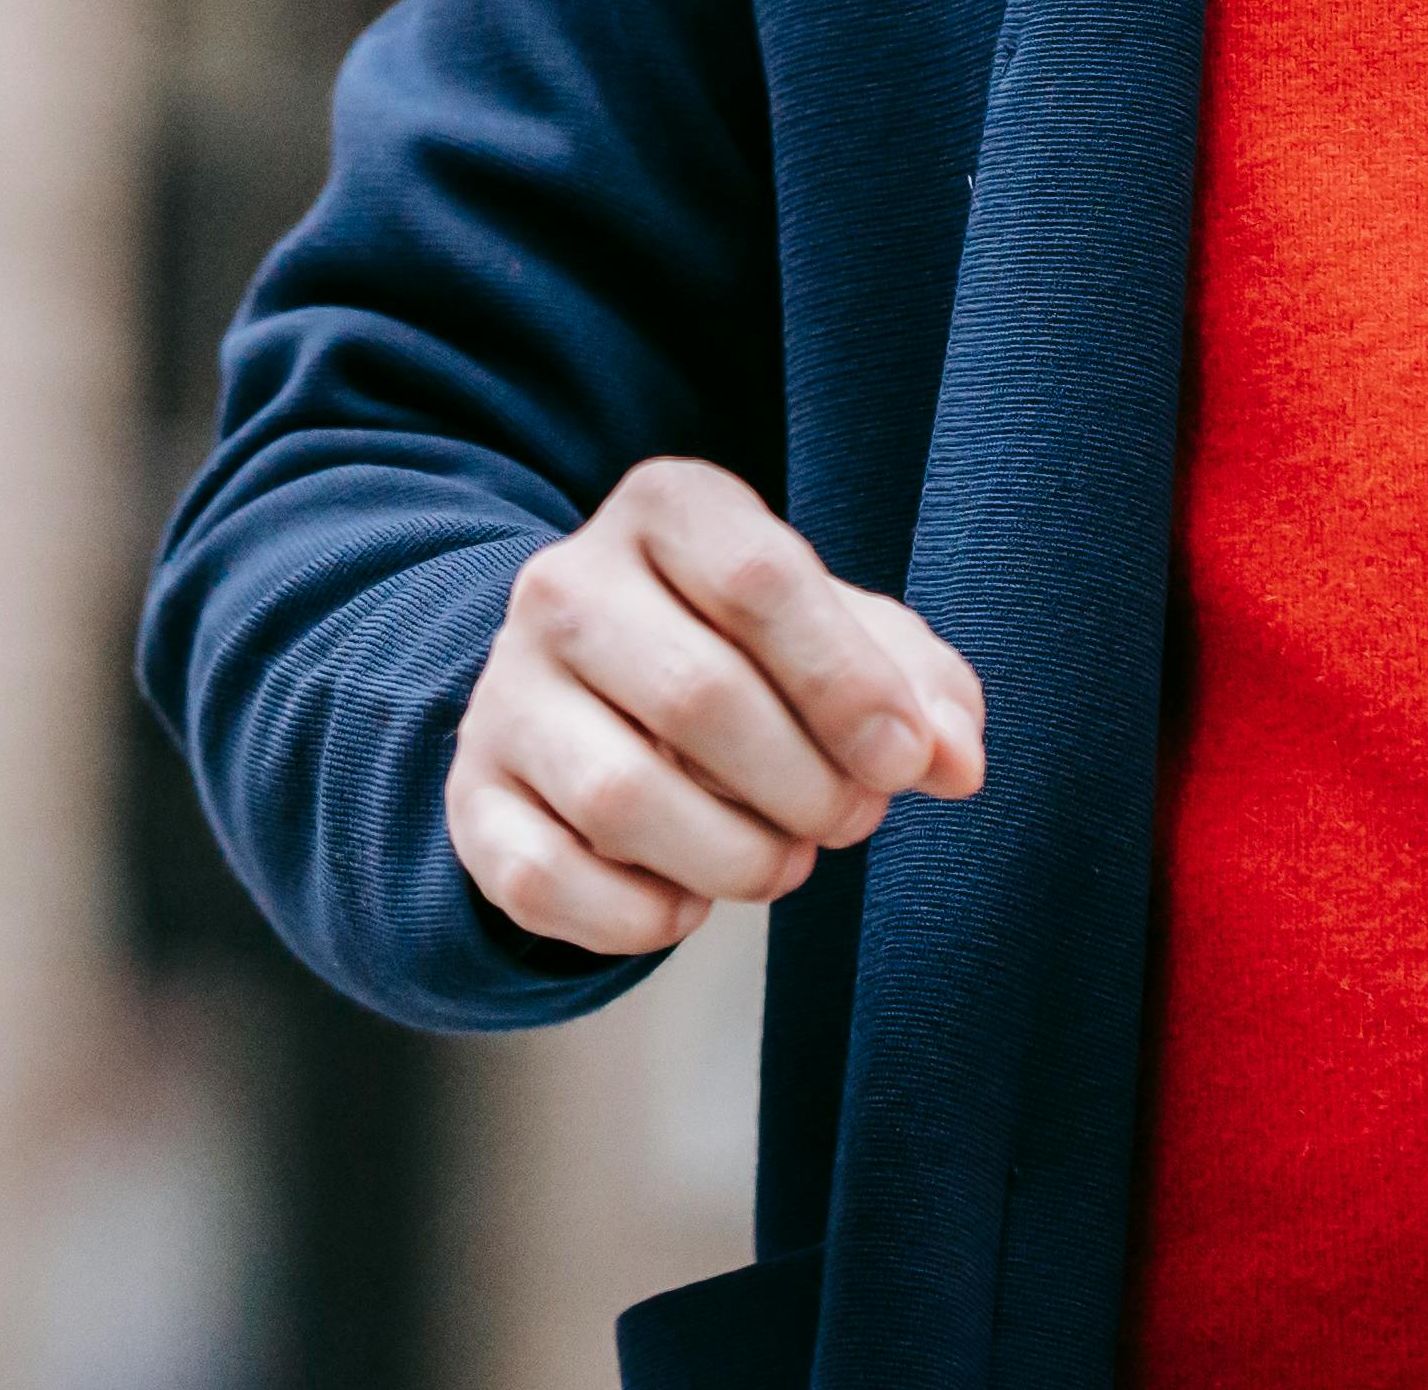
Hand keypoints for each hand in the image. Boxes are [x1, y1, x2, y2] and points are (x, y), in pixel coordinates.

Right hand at [449, 457, 989, 955]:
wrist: (595, 694)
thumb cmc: (752, 656)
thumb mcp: (843, 637)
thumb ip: (921, 686)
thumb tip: (955, 761)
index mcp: (668, 509)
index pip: (759, 578)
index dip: (848, 683)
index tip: (903, 759)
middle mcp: (565, 584)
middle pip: (699, 696)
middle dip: (806, 786)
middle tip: (848, 818)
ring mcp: (504, 691)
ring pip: (621, 799)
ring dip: (736, 860)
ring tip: (781, 859)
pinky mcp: (472, 796)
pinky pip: (548, 881)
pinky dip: (642, 918)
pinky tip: (685, 898)